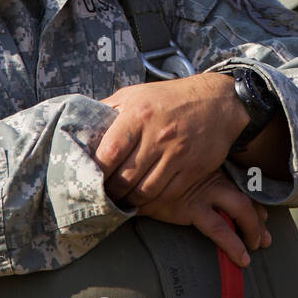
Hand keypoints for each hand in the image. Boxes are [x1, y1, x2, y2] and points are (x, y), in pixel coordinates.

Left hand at [95, 73, 246, 208]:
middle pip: (124, 178)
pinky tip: (141, 201)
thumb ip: (108, 109)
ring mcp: (177, 154)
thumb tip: (79, 125)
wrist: (218, 102)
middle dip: (109, 192)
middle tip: (101, 196)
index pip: (109, 153)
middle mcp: (158, 135)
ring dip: (128, 201)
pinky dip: (150, 203)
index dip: (95, 172)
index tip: (87, 179)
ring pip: (144, 191)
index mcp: (139, 115)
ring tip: (119, 201)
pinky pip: (166, 195)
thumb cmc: (170, 98)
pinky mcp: (192, 169)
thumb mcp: (136, 93)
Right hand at [137, 170, 271, 266]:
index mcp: (212, 168)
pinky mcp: (190, 208)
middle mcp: (212, 177)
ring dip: (253, 230)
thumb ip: (198, 181)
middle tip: (264, 239)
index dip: (255, 204)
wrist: (129, 181)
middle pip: (246, 197)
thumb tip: (215, 201)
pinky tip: (242, 258)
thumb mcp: (180, 175)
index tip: (261, 219)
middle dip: (258, 220)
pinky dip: (234, 245)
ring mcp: (203, 191)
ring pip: (241, 209)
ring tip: (256, 247)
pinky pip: (220, 229)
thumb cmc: (154, 180)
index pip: (242, 186)